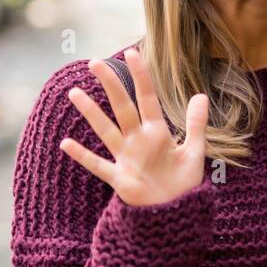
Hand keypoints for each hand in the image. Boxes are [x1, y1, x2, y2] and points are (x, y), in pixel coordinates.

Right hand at [59, 47, 209, 206]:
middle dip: (111, 85)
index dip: (141, 76)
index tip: (132, 53)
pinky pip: (98, 165)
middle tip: (95, 62)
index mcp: (158, 132)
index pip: (147, 98)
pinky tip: (66, 143)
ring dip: (91, 113)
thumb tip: (200, 95)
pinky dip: (83, 156)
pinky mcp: (119, 179)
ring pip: (106, 130)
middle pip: (122, 107)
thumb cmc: (184, 183)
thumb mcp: (195, 152)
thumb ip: (196, 125)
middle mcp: (138, 140)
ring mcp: (126, 158)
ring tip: (74, 93)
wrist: (176, 213)